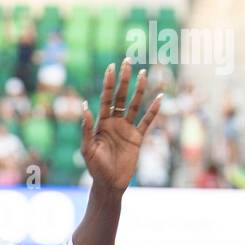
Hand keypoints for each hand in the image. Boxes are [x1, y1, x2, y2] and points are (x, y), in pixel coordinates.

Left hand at [81, 59, 161, 191]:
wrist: (109, 184)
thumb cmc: (95, 168)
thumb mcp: (87, 150)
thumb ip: (86, 129)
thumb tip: (85, 107)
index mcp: (101, 123)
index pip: (105, 98)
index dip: (108, 83)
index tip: (111, 67)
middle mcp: (115, 122)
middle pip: (120, 96)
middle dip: (123, 79)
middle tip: (126, 61)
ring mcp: (127, 129)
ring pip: (134, 105)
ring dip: (139, 90)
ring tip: (144, 73)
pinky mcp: (137, 138)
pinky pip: (147, 121)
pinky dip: (153, 110)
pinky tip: (159, 97)